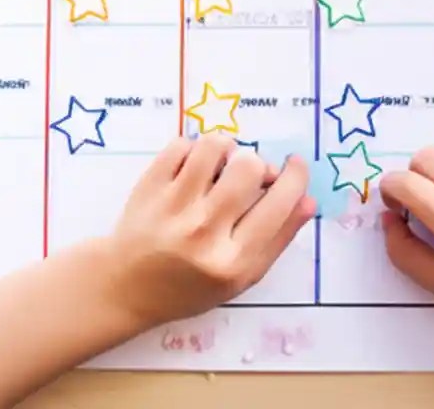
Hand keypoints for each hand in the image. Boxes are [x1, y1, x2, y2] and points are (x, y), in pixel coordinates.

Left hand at [104, 136, 314, 325]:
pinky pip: (182, 145)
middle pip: (249, 168)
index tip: (295, 165)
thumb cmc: (190, 286)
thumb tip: (308, 199)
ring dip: (227, 148)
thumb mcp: (241, 278)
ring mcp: (172, 207)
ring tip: (222, 164)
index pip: (278, 205)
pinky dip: (194, 149)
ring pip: (214, 147)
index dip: (295, 177)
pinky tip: (193, 168)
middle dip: (259, 164)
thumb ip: (277, 240)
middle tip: (252, 175)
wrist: (126, 287)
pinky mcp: (149, 188)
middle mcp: (203, 232)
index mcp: (232, 262)